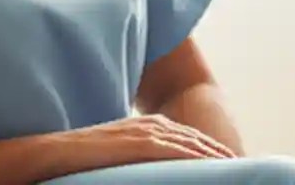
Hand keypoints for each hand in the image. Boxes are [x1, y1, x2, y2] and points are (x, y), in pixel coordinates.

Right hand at [58, 113, 237, 170]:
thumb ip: (138, 156)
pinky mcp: (137, 144)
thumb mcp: (119, 154)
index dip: (210, 148)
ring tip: (233, 165)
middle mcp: (150, 125)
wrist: (53, 151)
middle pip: (195, 138)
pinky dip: (194, 157)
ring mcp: (144, 132)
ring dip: (213, 154)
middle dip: (218, 150)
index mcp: (148, 125)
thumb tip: (152, 169)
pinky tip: (210, 166)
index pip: (188, 137)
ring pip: (189, 143)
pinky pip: (173, 151)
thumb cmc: (83, 158)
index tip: (228, 160)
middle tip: (241, 163)